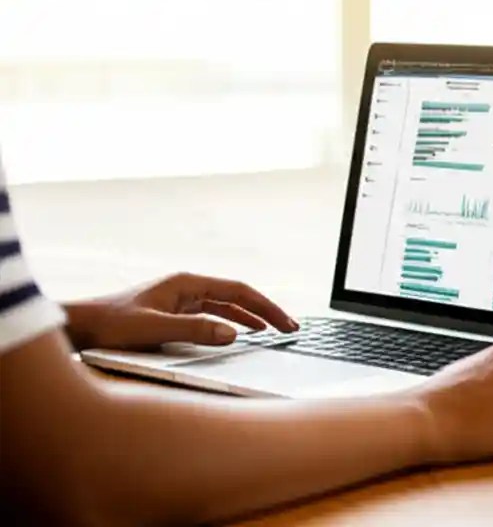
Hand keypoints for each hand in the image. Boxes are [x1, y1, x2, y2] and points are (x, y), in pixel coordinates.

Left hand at [63, 272, 297, 350]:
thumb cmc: (110, 325)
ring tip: (272, 331)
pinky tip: (239, 335)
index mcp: (186, 283)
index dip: (267, 307)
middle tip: (289, 329)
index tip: (286, 324)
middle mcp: (186, 288)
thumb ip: (195, 331)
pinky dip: (231, 324)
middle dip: (265, 312)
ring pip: (226, 306)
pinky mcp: (172, 315)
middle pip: (237, 296)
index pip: (239, 291)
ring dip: (250, 318)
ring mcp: (179, 301)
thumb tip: (234, 334)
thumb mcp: (154, 329)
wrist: (78, 328)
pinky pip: (212, 317)